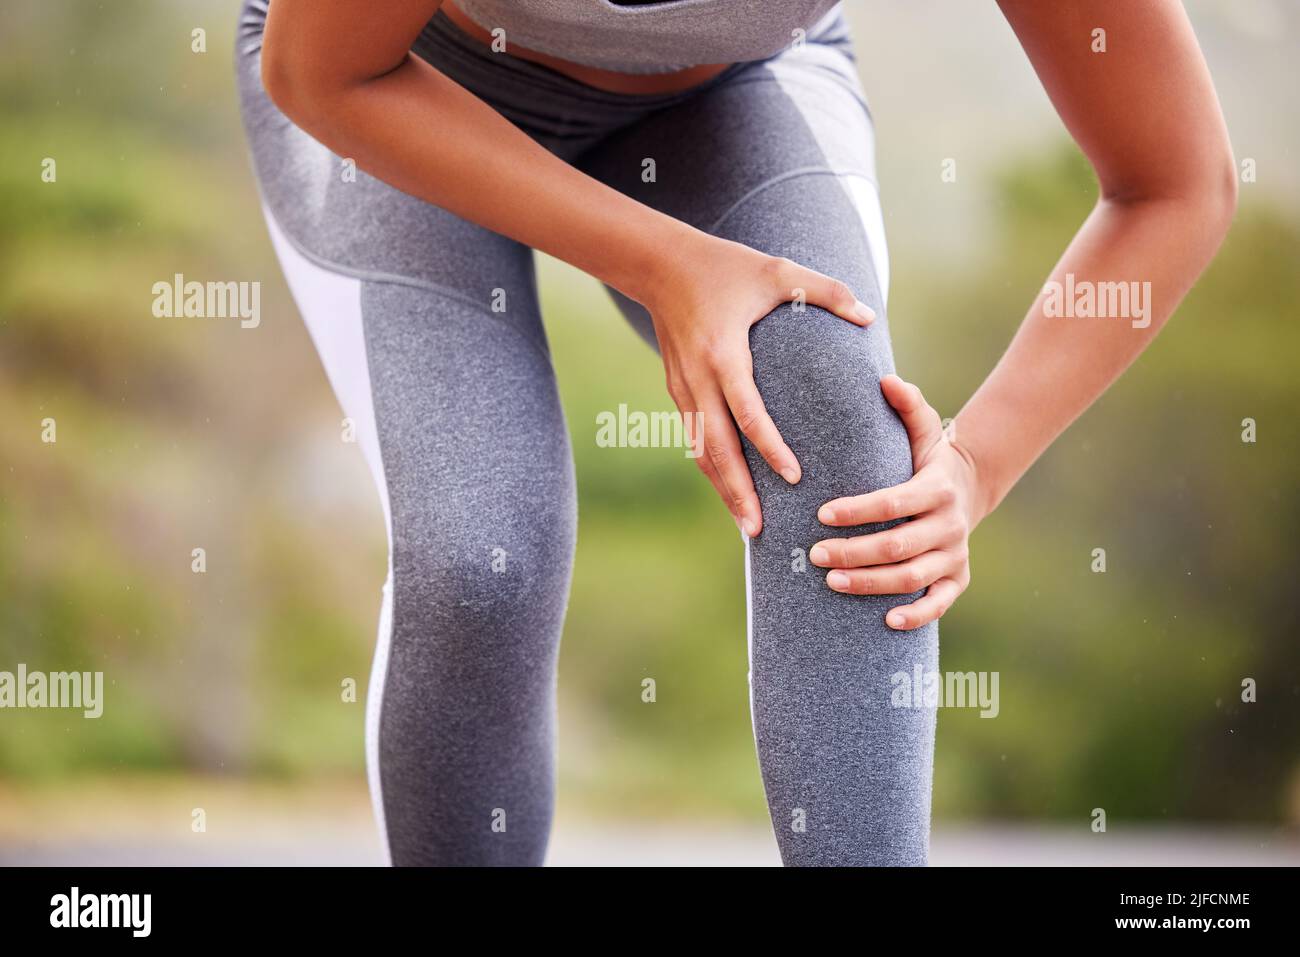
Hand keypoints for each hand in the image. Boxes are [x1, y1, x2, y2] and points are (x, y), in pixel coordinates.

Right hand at [643, 230, 874, 536]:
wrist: (662, 265)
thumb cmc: (726, 266)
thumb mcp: (778, 270)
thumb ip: (826, 292)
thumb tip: (870, 318)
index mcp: (723, 354)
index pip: (747, 412)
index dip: (769, 446)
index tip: (793, 476)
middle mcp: (698, 379)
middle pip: (717, 448)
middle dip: (737, 491)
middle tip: (759, 530)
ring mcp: (682, 389)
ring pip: (701, 452)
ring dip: (722, 490)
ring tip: (747, 526)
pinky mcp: (677, 392)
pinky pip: (695, 440)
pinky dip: (712, 470)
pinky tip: (730, 492)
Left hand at [809, 375, 980, 629]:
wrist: (968, 489)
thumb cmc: (928, 460)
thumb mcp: (923, 431)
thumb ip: (907, 406)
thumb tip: (885, 380)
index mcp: (936, 488)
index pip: (892, 502)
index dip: (857, 510)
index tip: (820, 514)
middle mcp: (949, 524)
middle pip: (897, 546)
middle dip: (853, 552)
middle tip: (814, 554)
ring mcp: (955, 554)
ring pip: (912, 577)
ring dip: (871, 584)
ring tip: (832, 582)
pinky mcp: (958, 579)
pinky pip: (940, 603)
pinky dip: (917, 614)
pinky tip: (885, 620)